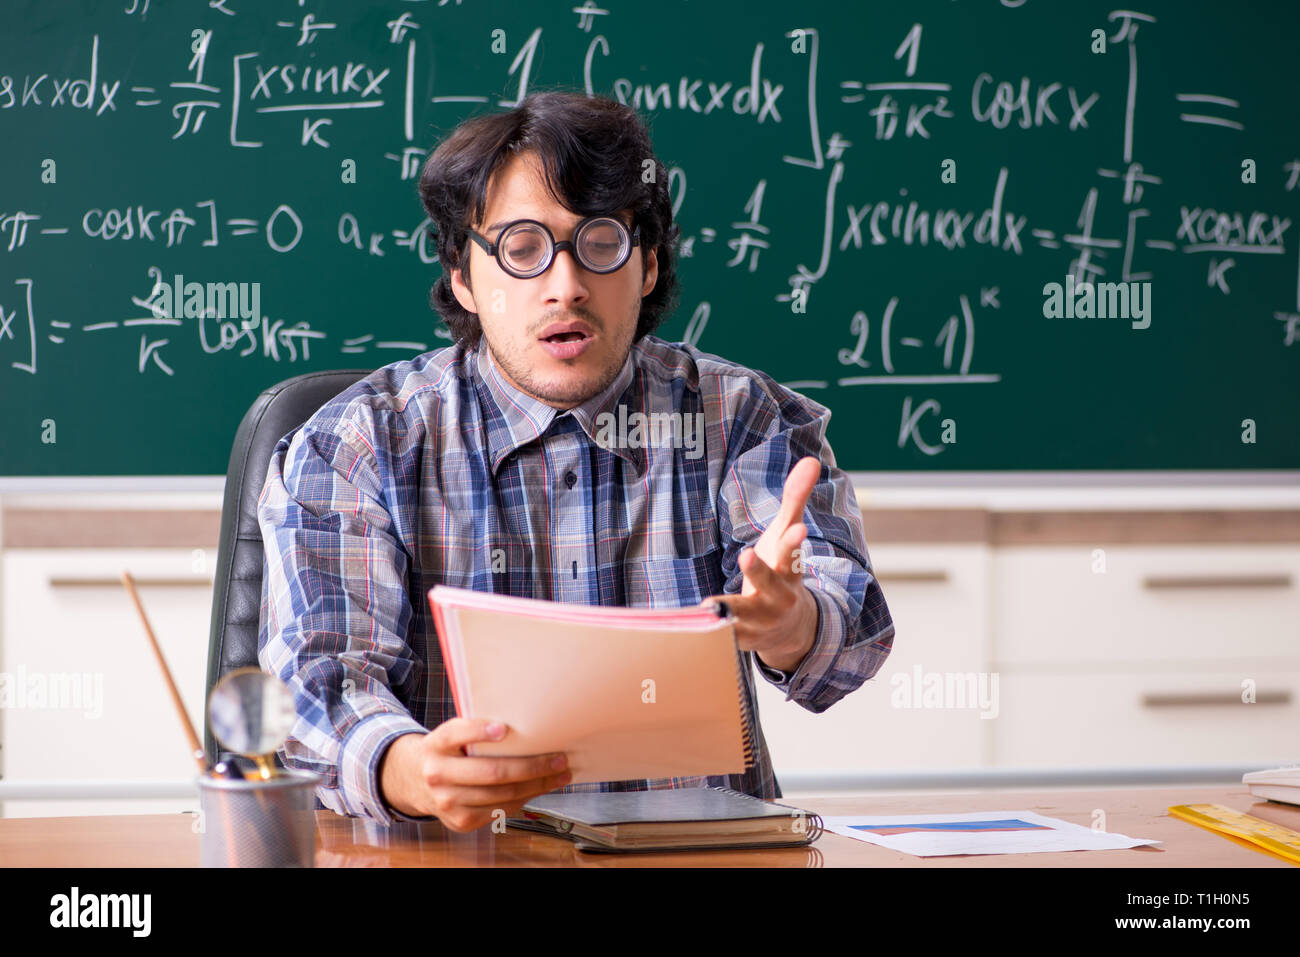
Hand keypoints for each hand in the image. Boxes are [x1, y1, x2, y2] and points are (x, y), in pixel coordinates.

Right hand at [378, 718, 571, 831]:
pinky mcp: (459, 821)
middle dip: (532, 767)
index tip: (503, 729)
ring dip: (536, 786)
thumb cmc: (447, 751)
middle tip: (559, 759)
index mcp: (436, 744)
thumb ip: (475, 730)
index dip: (480, 731)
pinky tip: (538, 789)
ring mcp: (447, 802)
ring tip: (558, 776)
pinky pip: (499, 811)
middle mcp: (438, 774)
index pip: (456, 734)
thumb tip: (524, 726)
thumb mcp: (451, 734)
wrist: (414, 781)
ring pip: (501, 795)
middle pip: (491, 772)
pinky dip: (524, 799)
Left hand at [702, 456, 821, 673]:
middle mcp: (777, 597)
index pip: (794, 554)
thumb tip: (811, 460)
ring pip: (742, 615)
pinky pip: (721, 637)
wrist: (791, 631)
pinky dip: (707, 633)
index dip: (794, 542)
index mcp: (789, 571)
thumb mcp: (785, 538)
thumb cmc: (782, 573)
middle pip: (768, 582)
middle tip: (748, 553)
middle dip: (759, 569)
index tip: (797, 528)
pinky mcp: (739, 639)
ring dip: (727, 611)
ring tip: (710, 605)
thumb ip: (795, 500)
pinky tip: (689, 628)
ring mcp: (758, 621)